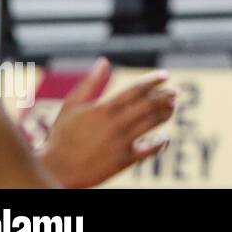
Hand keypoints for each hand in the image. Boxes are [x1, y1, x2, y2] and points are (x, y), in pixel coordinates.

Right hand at [37, 58, 175, 188]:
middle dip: (166, 96)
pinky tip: (164, 137)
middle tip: (176, 91)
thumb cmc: (61, 136)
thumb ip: (89, 83)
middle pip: (149, 104)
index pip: (136, 89)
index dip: (154, 81)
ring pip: (152, 123)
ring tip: (173, 107)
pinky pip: (150, 149)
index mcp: (104, 108)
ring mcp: (121, 142)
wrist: (55, 170)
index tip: (165, 76)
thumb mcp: (70, 106)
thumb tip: (103, 61)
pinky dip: (161, 142)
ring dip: (166, 113)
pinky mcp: (124, 160)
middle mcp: (115, 124)